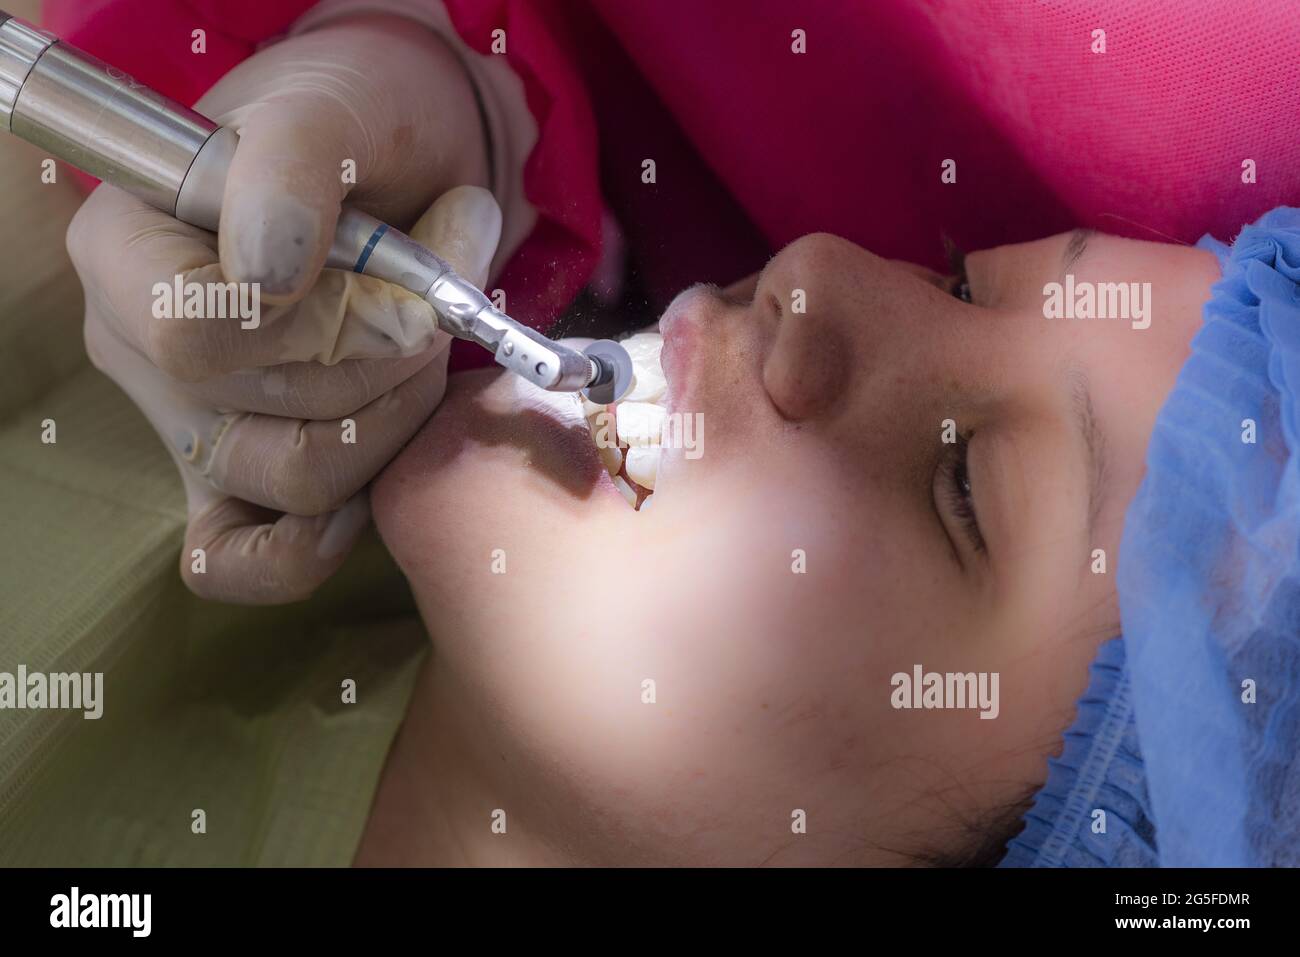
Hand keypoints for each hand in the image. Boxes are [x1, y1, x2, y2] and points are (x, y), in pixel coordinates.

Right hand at [67, 15, 501, 602]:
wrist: (397, 166)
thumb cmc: (356, 131)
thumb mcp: (330, 109)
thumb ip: (291, 166)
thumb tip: (271, 273)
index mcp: (127, 253)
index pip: (197, 340)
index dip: (322, 326)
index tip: (399, 272)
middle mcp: (141, 353)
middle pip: (260, 421)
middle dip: (386, 365)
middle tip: (436, 300)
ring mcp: (189, 427)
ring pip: (293, 484)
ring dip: (396, 421)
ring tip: (426, 346)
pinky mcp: (239, 484)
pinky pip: (247, 563)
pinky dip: (320, 543)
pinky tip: (374, 488)